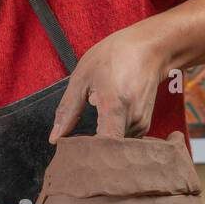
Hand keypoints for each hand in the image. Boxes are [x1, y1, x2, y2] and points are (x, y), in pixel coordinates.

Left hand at [50, 22, 170, 141]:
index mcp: (115, 106)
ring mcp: (142, 124)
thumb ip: (68, 110)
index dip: (87, 154)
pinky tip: (106, 120)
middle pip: (108, 151)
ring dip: (102, 141)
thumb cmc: (115, 56)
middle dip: (91, 150)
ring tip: (95, 120)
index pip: (103, 147)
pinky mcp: (145, 126)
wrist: (149, 49)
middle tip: (77, 141)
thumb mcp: (82, 77)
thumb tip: (55, 138)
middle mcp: (132, 120)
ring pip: (116, 148)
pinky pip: (124, 141)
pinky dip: (112, 136)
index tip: (73, 151)